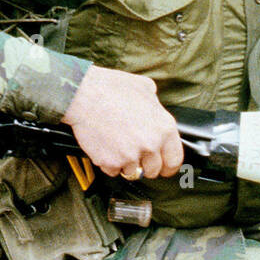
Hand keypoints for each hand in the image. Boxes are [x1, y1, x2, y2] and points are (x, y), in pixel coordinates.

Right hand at [61, 66, 182, 178]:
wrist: (84, 95)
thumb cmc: (111, 88)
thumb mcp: (145, 88)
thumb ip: (156, 105)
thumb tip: (157, 111)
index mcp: (164, 128)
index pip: (174, 159)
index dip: (168, 166)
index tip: (163, 168)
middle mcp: (151, 144)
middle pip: (153, 170)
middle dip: (145, 165)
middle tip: (134, 153)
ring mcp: (131, 156)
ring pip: (132, 172)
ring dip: (125, 163)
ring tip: (116, 144)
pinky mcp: (111, 162)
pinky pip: (113, 171)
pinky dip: (108, 163)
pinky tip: (104, 146)